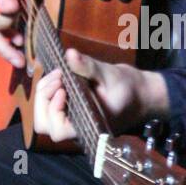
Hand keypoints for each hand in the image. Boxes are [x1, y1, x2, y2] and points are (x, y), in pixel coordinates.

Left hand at [33, 49, 168, 142]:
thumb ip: (88, 67)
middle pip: (44, 125)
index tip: (63, 88)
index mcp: (87, 126)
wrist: (141, 94)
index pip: (58, 130)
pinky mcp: (71, 111)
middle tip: (57, 78)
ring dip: (45, 93)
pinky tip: (60, 76)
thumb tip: (70, 54)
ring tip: (59, 75)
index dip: (53, 109)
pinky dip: (50, 90)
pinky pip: (50, 107)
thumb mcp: (111, 75)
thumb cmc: (129, 88)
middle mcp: (76, 127)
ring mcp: (72, 120)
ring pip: (44, 116)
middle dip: (44, 99)